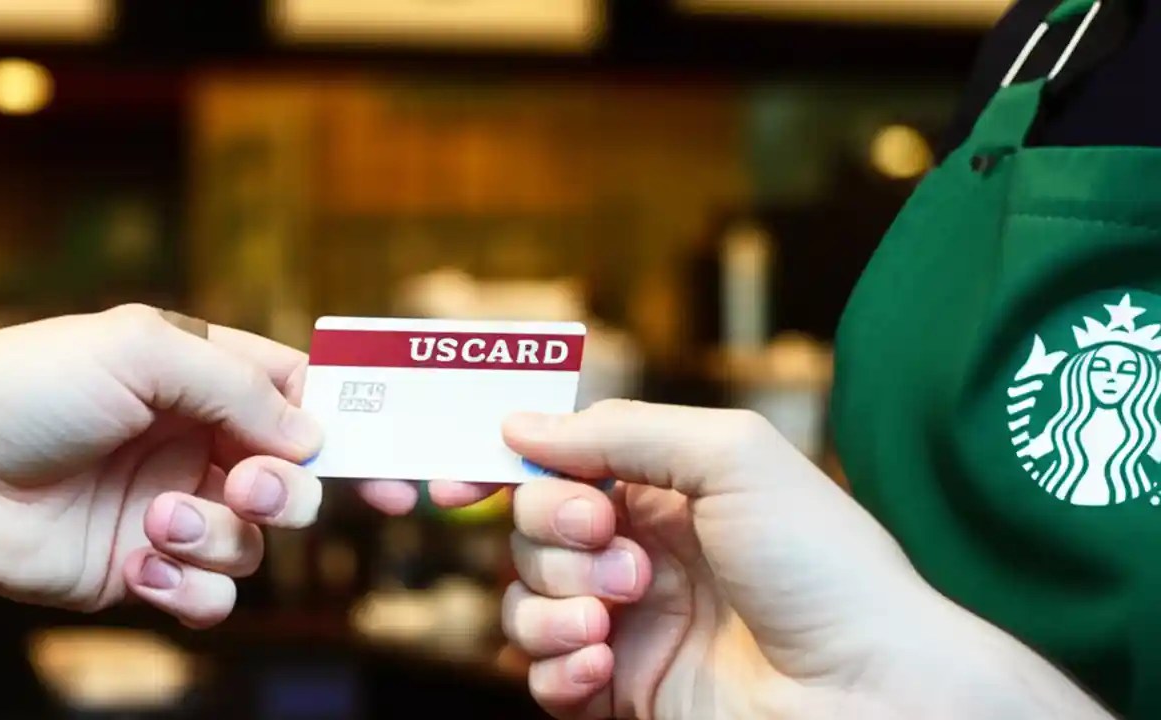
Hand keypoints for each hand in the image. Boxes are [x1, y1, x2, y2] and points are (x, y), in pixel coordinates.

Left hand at [0, 304, 322, 627]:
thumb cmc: (22, 393)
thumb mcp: (136, 351)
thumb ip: (236, 384)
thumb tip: (310, 432)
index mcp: (199, 378)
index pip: (299, 394)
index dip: (348, 425)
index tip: (393, 460)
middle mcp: (197, 443)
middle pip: (297, 477)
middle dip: (285, 490)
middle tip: (245, 488)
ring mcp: (176, 509)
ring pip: (258, 540)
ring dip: (216, 537)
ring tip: (154, 525)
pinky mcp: (149, 570)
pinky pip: (215, 593)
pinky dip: (188, 587)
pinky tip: (135, 565)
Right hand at [365, 400, 1114, 719]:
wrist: (872, 691)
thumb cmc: (822, 563)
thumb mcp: (732, 457)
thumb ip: (622, 431)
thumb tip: (521, 425)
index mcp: (665, 490)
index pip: (560, 466)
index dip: (503, 469)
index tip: (458, 483)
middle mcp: (641, 553)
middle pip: (532, 531)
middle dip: (552, 535)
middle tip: (609, 545)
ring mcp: (632, 625)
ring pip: (527, 603)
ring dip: (551, 604)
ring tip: (612, 616)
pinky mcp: (625, 693)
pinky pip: (545, 677)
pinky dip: (554, 667)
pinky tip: (599, 664)